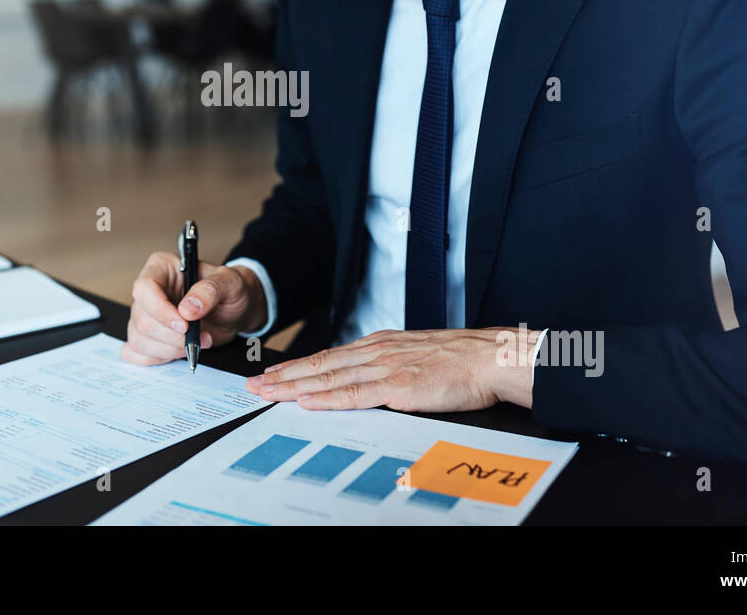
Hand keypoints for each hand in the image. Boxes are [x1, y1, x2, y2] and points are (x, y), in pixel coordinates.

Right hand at [121, 251, 266, 365]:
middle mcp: (149, 291)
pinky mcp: (146, 336)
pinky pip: (136, 353)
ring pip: (139, 339)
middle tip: (199, 336)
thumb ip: (210, 290)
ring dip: (170, 349)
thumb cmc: (229, 290)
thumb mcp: (230, 282)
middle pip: (142, 319)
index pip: (145, 288)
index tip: (184, 325)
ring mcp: (144, 315)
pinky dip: (157, 358)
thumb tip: (188, 308)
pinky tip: (177, 351)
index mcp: (162, 268)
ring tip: (196, 343)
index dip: (160, 310)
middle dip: (172, 336)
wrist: (233, 311)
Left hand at [245, 327, 540, 410]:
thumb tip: (372, 381)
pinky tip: (308, 401)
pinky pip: (355, 394)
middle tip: (254, 384)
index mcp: (382, 344)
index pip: (330, 357)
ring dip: (295, 386)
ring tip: (268, 393)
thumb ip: (392, 366)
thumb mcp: (419, 355)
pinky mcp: (399, 387)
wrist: (492, 358)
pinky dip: (327, 398)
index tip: (273, 373)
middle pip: (320, 365)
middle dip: (284, 375)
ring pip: (330, 378)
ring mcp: (386, 368)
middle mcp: (377, 352)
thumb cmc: (464, 360)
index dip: (299, 366)